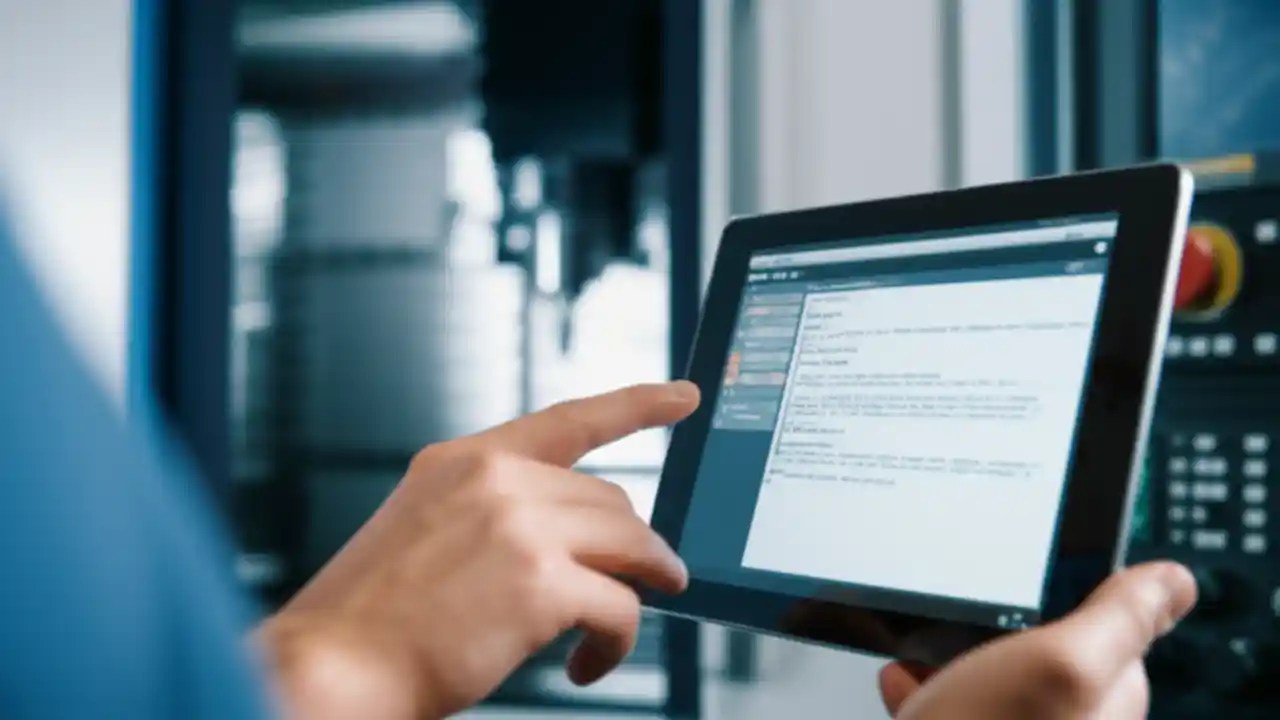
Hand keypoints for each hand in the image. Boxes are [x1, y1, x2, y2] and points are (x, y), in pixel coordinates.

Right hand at [256, 381, 700, 719]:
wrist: (330, 667)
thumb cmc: (374, 618)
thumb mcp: (426, 530)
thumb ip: (496, 514)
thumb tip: (579, 536)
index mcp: (463, 461)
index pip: (569, 420)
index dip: (636, 405)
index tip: (683, 395)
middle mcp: (494, 479)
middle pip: (610, 500)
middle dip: (628, 546)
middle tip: (637, 581)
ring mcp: (520, 525)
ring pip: (629, 544)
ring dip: (640, 585)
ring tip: (622, 621)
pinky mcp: (541, 582)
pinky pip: (620, 606)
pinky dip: (615, 642)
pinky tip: (587, 663)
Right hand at [878, 562, 1196, 718]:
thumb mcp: (1062, 665)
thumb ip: (1121, 620)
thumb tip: (1173, 584)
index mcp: (1106, 715)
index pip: (1121, 652)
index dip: (1080, 616)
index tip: (1044, 598)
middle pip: (1052, 671)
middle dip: (1009, 642)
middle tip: (976, 626)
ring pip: (997, 694)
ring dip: (959, 666)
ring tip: (929, 656)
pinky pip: (957, 715)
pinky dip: (930, 694)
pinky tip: (906, 683)